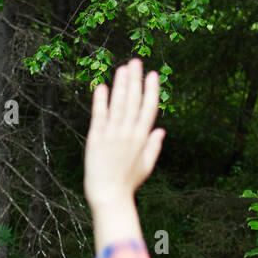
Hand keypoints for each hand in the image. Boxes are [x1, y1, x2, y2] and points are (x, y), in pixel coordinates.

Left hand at [84, 57, 165, 208]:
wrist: (109, 196)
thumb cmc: (127, 183)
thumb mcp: (146, 166)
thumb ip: (153, 146)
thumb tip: (161, 130)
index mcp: (142, 139)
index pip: (149, 109)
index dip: (151, 90)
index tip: (153, 74)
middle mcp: (128, 134)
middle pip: (133, 101)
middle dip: (135, 80)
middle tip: (136, 61)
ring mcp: (112, 135)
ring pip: (118, 104)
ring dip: (121, 85)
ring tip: (122, 68)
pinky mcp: (96, 139)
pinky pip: (99, 116)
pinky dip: (101, 101)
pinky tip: (102, 86)